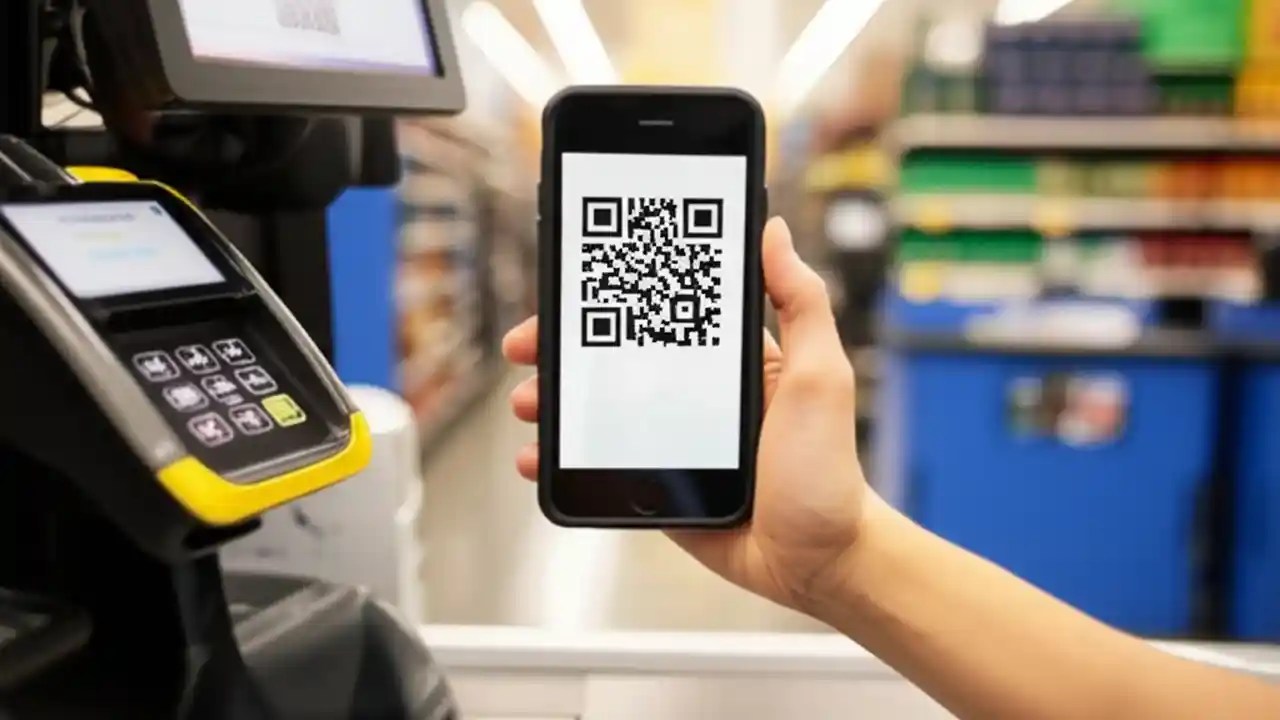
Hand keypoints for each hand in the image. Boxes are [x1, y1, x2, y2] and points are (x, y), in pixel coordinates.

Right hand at [502, 217, 874, 611]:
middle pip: (613, 357)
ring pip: (596, 409)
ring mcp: (669, 439)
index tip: (575, 285)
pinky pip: (598, 463)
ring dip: (553, 402)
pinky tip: (539, 456)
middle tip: (528, 345)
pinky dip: (562, 459)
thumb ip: (800, 303)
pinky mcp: (657, 483)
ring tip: (530, 403)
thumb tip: (775, 231)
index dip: (613, 297)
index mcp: (729, 359)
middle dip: (562, 347)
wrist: (817, 560)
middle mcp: (694, 393)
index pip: (660, 312)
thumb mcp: (821, 376)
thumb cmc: (829, 469)